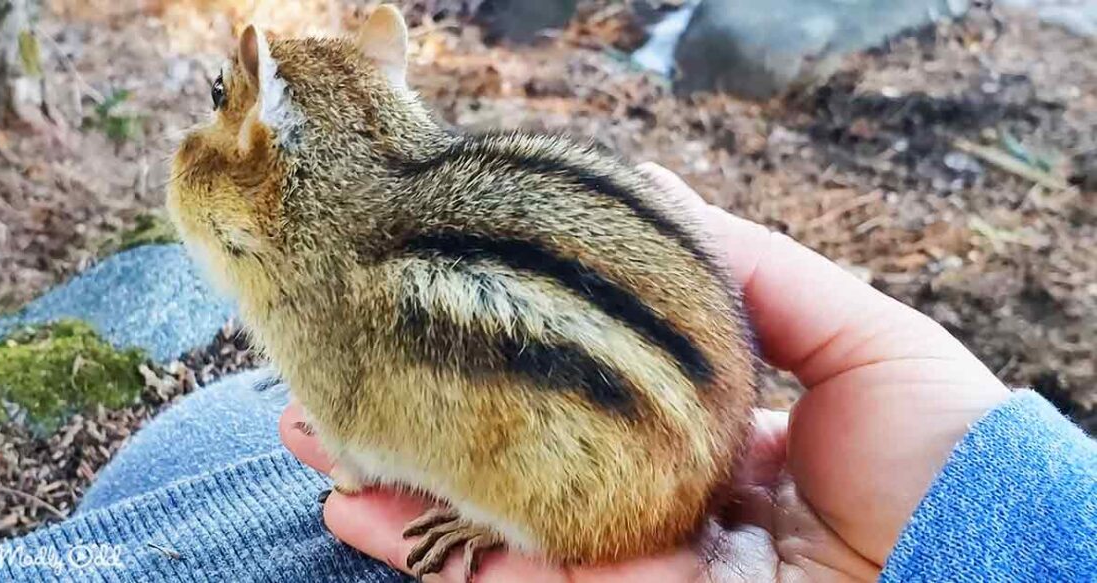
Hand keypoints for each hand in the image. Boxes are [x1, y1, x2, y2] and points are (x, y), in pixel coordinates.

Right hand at [280, 164, 1010, 580]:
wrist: (992, 570)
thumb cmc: (945, 450)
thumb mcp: (857, 335)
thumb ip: (750, 273)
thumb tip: (654, 191)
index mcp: (722, 433)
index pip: (595, 389)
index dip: (520, 352)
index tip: (448, 309)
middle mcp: (670, 503)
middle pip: (528, 457)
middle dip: (437, 417)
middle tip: (346, 368)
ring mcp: (642, 566)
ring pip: (498, 525)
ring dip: (401, 481)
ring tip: (315, 427)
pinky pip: (517, 581)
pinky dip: (433, 549)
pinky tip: (354, 502)